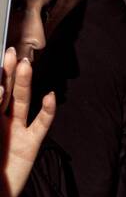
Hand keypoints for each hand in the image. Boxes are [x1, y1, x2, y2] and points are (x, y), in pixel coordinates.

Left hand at [1, 47, 55, 196]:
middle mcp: (1, 122)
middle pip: (6, 93)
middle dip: (7, 74)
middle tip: (10, 53)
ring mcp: (17, 131)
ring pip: (22, 103)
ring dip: (24, 84)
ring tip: (25, 66)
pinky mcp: (31, 143)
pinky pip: (41, 124)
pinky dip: (47, 111)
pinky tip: (50, 97)